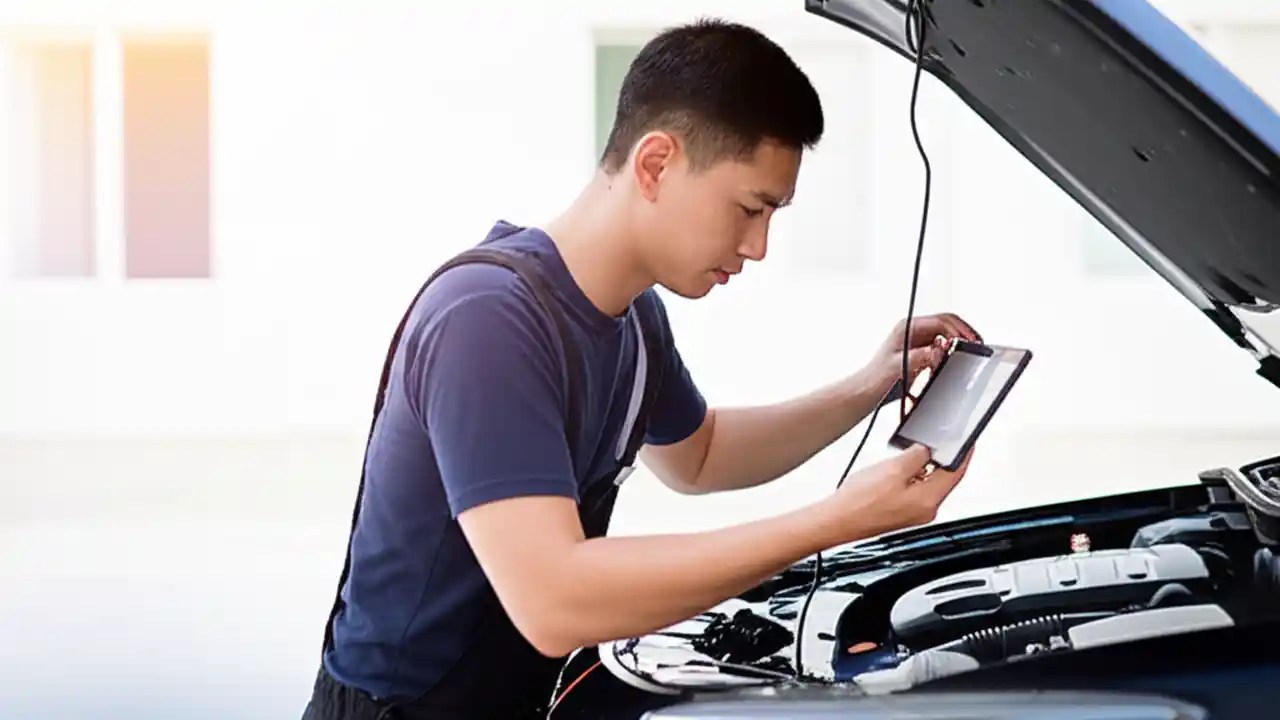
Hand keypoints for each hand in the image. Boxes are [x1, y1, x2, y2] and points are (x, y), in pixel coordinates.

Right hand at [832, 444, 972, 539]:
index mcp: (929, 500)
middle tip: (933, 439)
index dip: (964, 453)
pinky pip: (914, 490)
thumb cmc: (859, 502)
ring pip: (926, 483)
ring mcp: (913, 513)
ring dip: (920, 465)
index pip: (957, 472)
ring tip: (906, 452)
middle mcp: (925, 510)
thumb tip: (926, 449)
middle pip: (943, 478)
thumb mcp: (892, 469)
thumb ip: (916, 456)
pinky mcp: (900, 513)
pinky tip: (894, 469)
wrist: (836, 521)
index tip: (967, 440)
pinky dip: (909, 476)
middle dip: (939, 457)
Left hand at [865, 313, 981, 398]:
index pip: (941, 320)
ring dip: (957, 342)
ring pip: (945, 334)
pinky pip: (940, 348)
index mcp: (907, 327)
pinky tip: (951, 362)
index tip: (969, 340)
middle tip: (976, 344)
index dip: (958, 329)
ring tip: (968, 352)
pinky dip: (948, 354)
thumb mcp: (898, 366)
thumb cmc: (876, 377)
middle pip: (946, 323)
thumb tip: (938, 348)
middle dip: (963, 332)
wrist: (867, 390)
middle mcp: (913, 330)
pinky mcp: (919, 352)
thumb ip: (919, 356)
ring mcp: (917, 340)